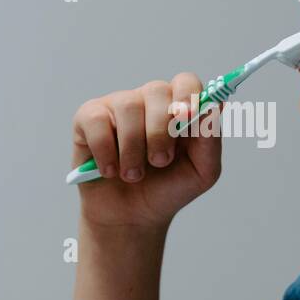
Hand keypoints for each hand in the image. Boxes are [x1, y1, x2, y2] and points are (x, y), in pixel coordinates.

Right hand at [70, 73, 223, 229]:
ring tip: (134, 174)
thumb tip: (212, 108)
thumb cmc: (168, 188)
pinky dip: (106, 152)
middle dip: (160, 131)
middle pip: (156, 90)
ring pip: (128, 107)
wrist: (132, 217)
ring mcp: (118, 106)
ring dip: (133, 149)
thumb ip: (211, 140)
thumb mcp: (202, 172)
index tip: (186, 119)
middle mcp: (149, 100)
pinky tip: (110, 171)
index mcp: (179, 107)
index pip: (186, 82)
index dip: (187, 96)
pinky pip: (97, 121)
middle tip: (159, 162)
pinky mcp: (88, 118)